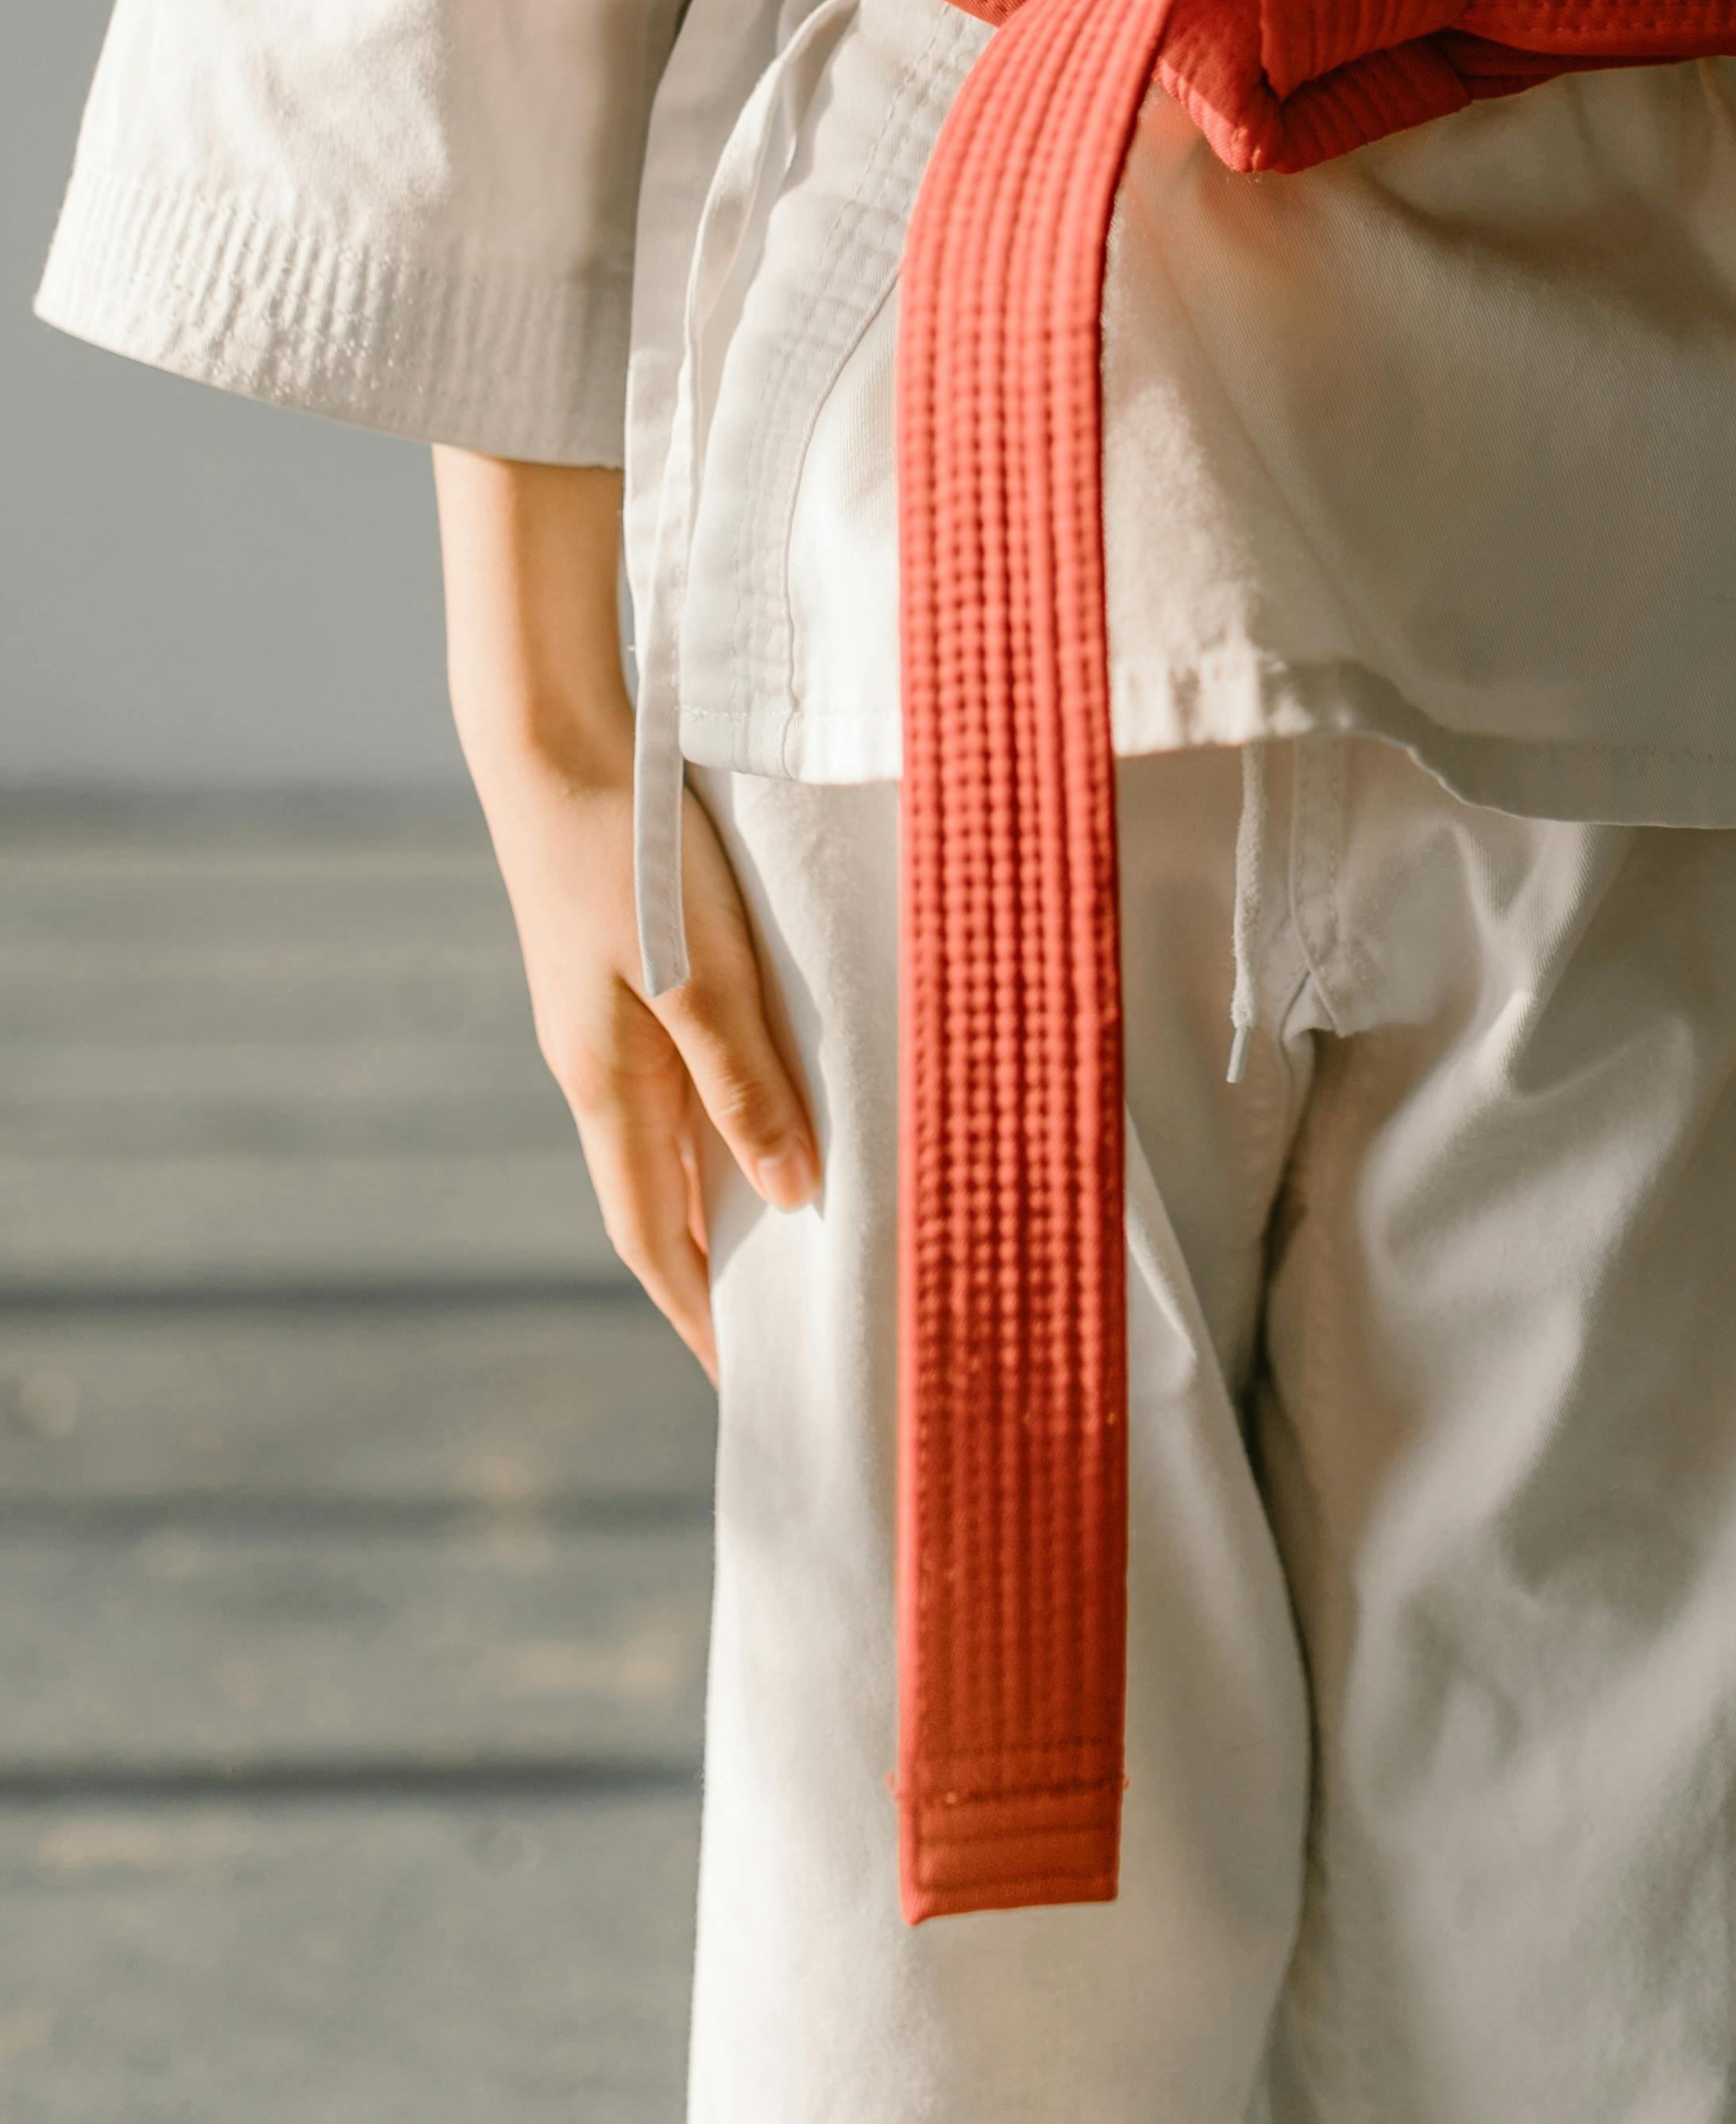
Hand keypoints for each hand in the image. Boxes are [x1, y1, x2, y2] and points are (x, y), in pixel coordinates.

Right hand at [433, 450, 819, 1377]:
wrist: (552, 742)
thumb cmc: (629, 853)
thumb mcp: (702, 973)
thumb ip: (745, 1081)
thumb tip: (796, 1192)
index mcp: (606, 1086)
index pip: (655, 1239)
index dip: (697, 1314)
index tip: (745, 1381)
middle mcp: (596, 1068)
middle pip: (660, 1202)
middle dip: (714, 1275)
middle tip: (784, 1329)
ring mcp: (604, 1021)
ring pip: (670, 1139)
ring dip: (723, 1196)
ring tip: (794, 1241)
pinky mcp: (620, 972)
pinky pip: (674, 1077)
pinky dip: (719, 1119)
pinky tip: (764, 1114)